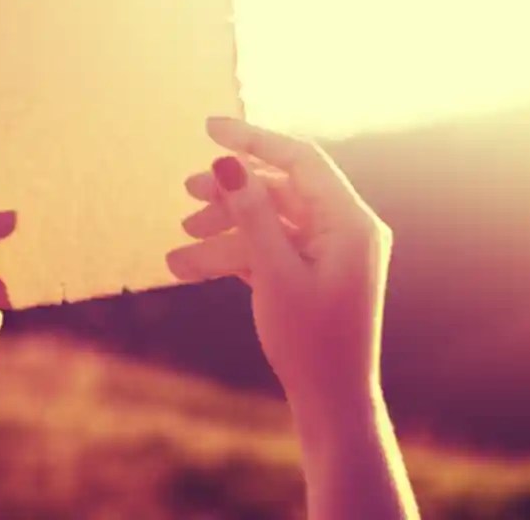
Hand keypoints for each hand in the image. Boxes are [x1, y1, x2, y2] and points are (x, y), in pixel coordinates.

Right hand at [167, 117, 391, 409]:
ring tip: (178, 248)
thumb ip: (250, 213)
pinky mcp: (312, 273)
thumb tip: (227, 162)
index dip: (252, 139)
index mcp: (351, 221)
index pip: (299, 160)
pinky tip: (189, 265)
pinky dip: (233, 254)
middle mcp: (345, 229)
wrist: (332, 402)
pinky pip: (270, 248)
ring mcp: (329, 252)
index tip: (207, 128)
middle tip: (186, 195)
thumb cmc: (310, 341)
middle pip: (280, 190)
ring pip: (268, 223)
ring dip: (223, 232)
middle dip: (230, 194)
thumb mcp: (274, 272)